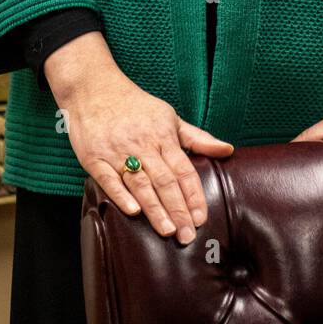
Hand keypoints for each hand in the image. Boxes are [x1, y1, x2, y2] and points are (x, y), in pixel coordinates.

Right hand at [45, 32, 233, 244]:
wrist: (94, 88)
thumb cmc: (136, 106)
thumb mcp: (170, 117)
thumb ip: (198, 138)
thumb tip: (228, 150)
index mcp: (163, 136)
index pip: (183, 170)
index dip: (194, 195)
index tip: (201, 218)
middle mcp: (142, 145)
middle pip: (165, 181)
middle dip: (178, 210)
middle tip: (187, 235)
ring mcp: (117, 151)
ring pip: (140, 183)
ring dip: (155, 208)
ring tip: (167, 231)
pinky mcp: (95, 157)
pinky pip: (109, 179)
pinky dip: (121, 195)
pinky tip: (133, 211)